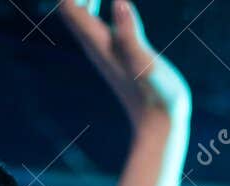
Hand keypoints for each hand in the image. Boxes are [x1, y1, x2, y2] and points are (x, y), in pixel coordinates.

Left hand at [59, 0, 189, 122]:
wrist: (160, 128)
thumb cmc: (157, 98)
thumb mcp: (145, 63)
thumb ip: (130, 34)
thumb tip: (118, 1)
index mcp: (99, 43)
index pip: (69, 7)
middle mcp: (96, 47)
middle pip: (70, 9)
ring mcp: (106, 52)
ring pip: (82, 17)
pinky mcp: (118, 56)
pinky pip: (98, 25)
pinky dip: (100, 8)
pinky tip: (117, 3)